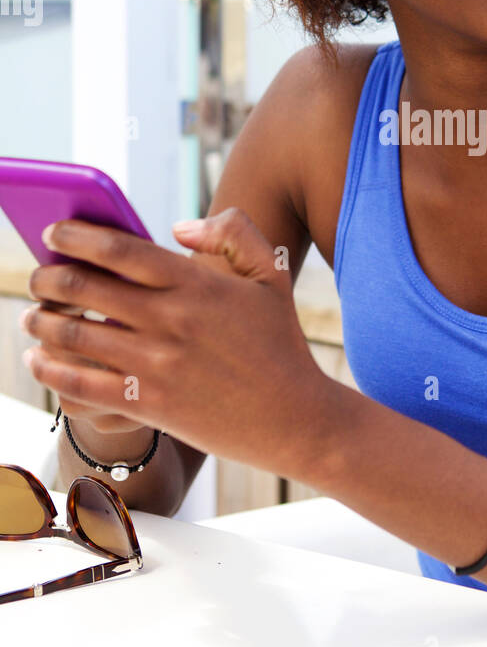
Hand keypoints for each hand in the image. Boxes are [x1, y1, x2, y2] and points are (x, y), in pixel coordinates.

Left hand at [21, 209, 326, 476]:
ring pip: (75, 335)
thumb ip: (232, 232)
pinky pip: (81, 384)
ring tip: (33, 317)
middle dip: (48, 277)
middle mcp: (170, 320)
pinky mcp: (148, 404)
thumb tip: (178, 228)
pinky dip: (50, 370)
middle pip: (85, 288)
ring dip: (42, 322)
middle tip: (38, 276)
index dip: (77, 237)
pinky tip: (38, 361)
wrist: (295, 418)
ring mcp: (156, 364)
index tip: (55, 233)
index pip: (120, 249)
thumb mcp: (269, 274)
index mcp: (196, 284)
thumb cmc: (280, 343)